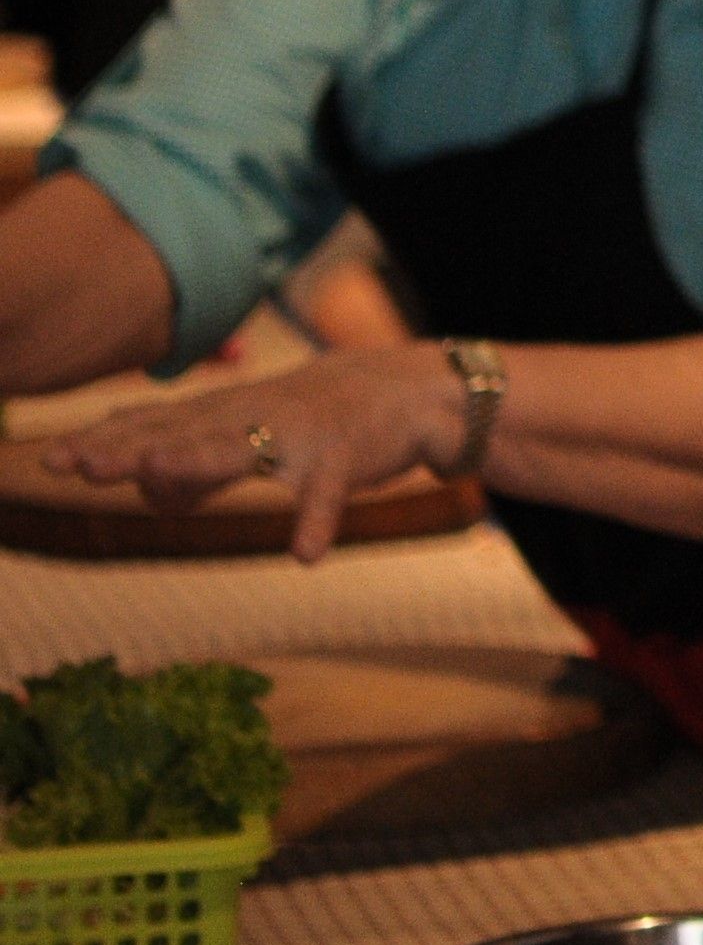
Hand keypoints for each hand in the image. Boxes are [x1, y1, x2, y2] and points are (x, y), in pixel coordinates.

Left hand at [42, 343, 465, 562]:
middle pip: (181, 433)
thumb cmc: (317, 416)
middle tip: (81, 465)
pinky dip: (317, 520)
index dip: (104, 443)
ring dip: (198, 462)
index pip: (153, 427)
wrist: (406, 389)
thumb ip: (197, 464)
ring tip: (155, 473)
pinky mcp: (347, 455)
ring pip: (241, 447)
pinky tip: (305, 554)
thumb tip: (148, 490)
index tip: (53, 460)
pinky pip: (329, 491)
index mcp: (225, 415)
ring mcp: (299, 433)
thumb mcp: (251, 435)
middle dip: (130, 449)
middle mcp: (252, 416)